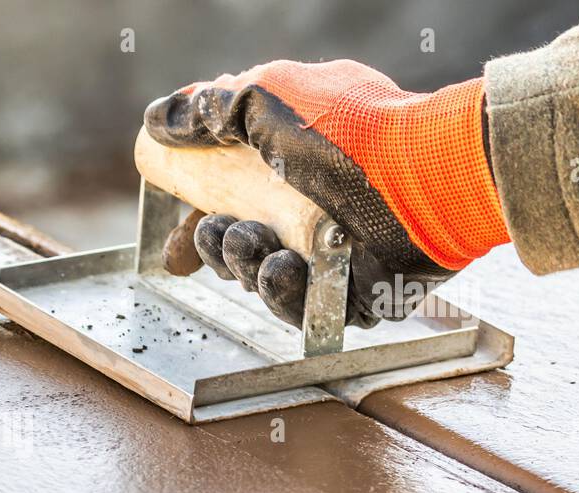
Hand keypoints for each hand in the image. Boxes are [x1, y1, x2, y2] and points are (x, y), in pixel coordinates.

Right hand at [144, 60, 507, 327]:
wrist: (423, 173)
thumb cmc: (350, 129)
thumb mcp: (266, 97)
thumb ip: (206, 109)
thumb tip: (155, 121)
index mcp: (287, 171)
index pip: (227, 208)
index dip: (194, 230)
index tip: (171, 250)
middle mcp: (308, 215)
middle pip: (237, 252)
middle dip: (214, 247)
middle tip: (219, 230)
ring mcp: (332, 257)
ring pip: (261, 282)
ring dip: (242, 263)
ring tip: (249, 239)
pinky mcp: (353, 296)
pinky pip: (303, 309)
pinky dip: (282, 289)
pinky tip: (281, 266)